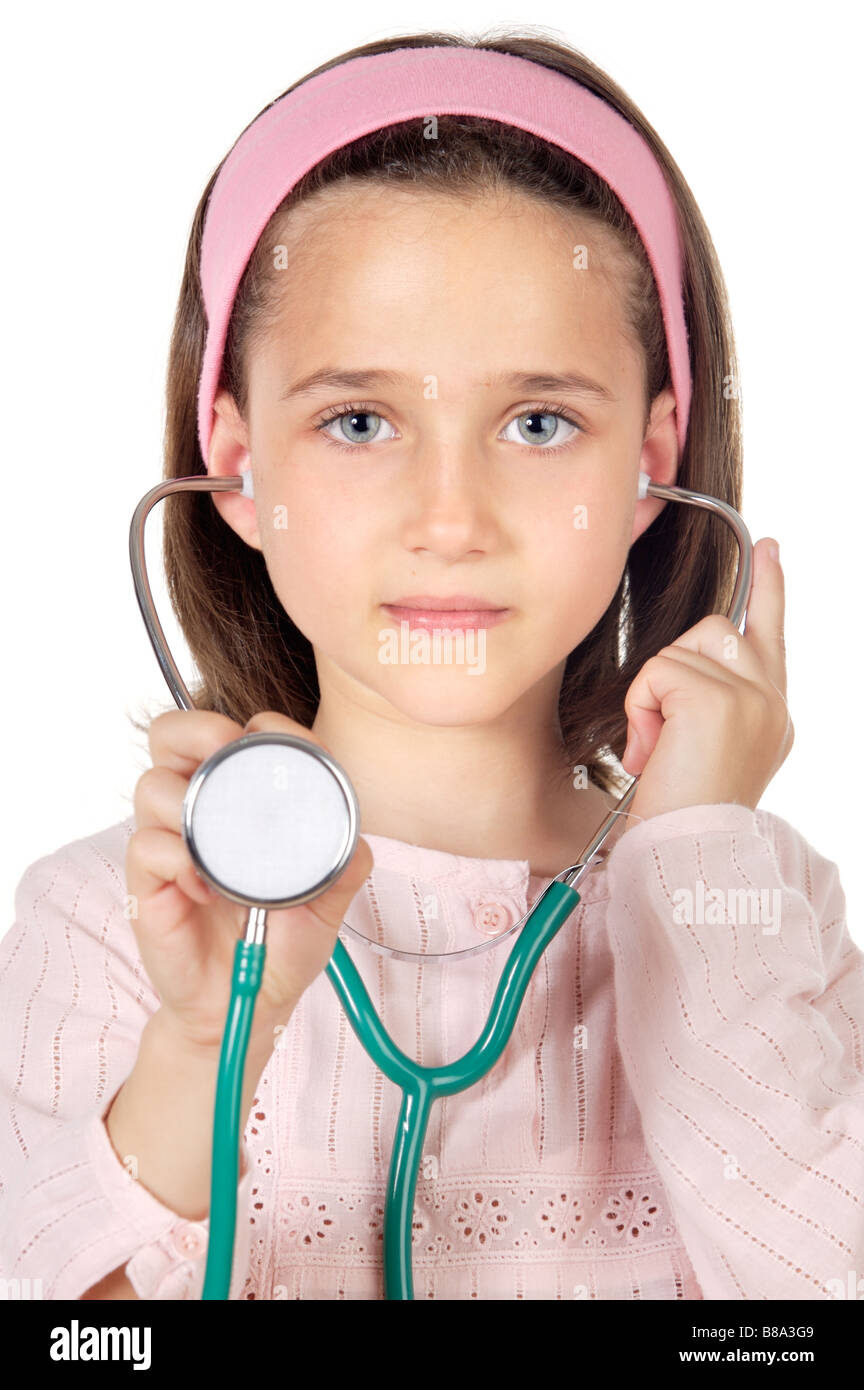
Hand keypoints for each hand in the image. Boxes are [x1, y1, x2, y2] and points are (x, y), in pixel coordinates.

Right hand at [127, 708, 373, 1051]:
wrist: (245, 1005)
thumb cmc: (282, 944)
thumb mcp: (328, 903)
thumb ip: (345, 864)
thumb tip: (357, 834)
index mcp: (240, 800)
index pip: (232, 733)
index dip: (257, 725)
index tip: (283, 743)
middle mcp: (199, 810)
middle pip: (170, 734)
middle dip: (197, 729)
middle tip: (229, 753)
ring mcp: (169, 843)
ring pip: (152, 785)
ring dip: (189, 802)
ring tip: (223, 848)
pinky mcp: (147, 883)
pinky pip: (147, 846)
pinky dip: (180, 860)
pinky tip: (205, 888)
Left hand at [620, 538, 793, 824]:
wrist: (686, 853)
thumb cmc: (680, 812)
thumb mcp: (705, 749)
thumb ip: (710, 703)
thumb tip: (682, 674)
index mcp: (773, 713)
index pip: (770, 633)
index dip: (771, 589)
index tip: (772, 548)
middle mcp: (772, 700)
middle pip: (714, 630)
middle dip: (672, 672)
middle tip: (660, 742)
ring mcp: (752, 694)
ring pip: (679, 648)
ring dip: (652, 697)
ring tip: (659, 752)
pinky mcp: (719, 698)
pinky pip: (657, 671)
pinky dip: (641, 710)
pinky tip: (652, 753)